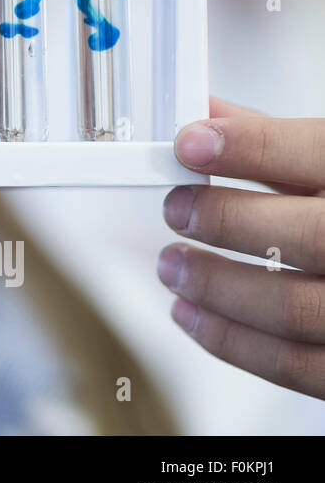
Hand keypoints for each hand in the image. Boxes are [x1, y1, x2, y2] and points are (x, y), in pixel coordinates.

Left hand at [159, 98, 324, 398]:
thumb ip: (275, 142)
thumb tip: (203, 117)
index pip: (318, 154)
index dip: (250, 146)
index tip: (189, 143)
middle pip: (310, 235)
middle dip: (227, 220)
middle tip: (176, 209)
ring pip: (293, 309)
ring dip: (215, 286)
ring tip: (172, 264)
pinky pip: (294, 365)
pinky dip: (230, 340)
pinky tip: (191, 314)